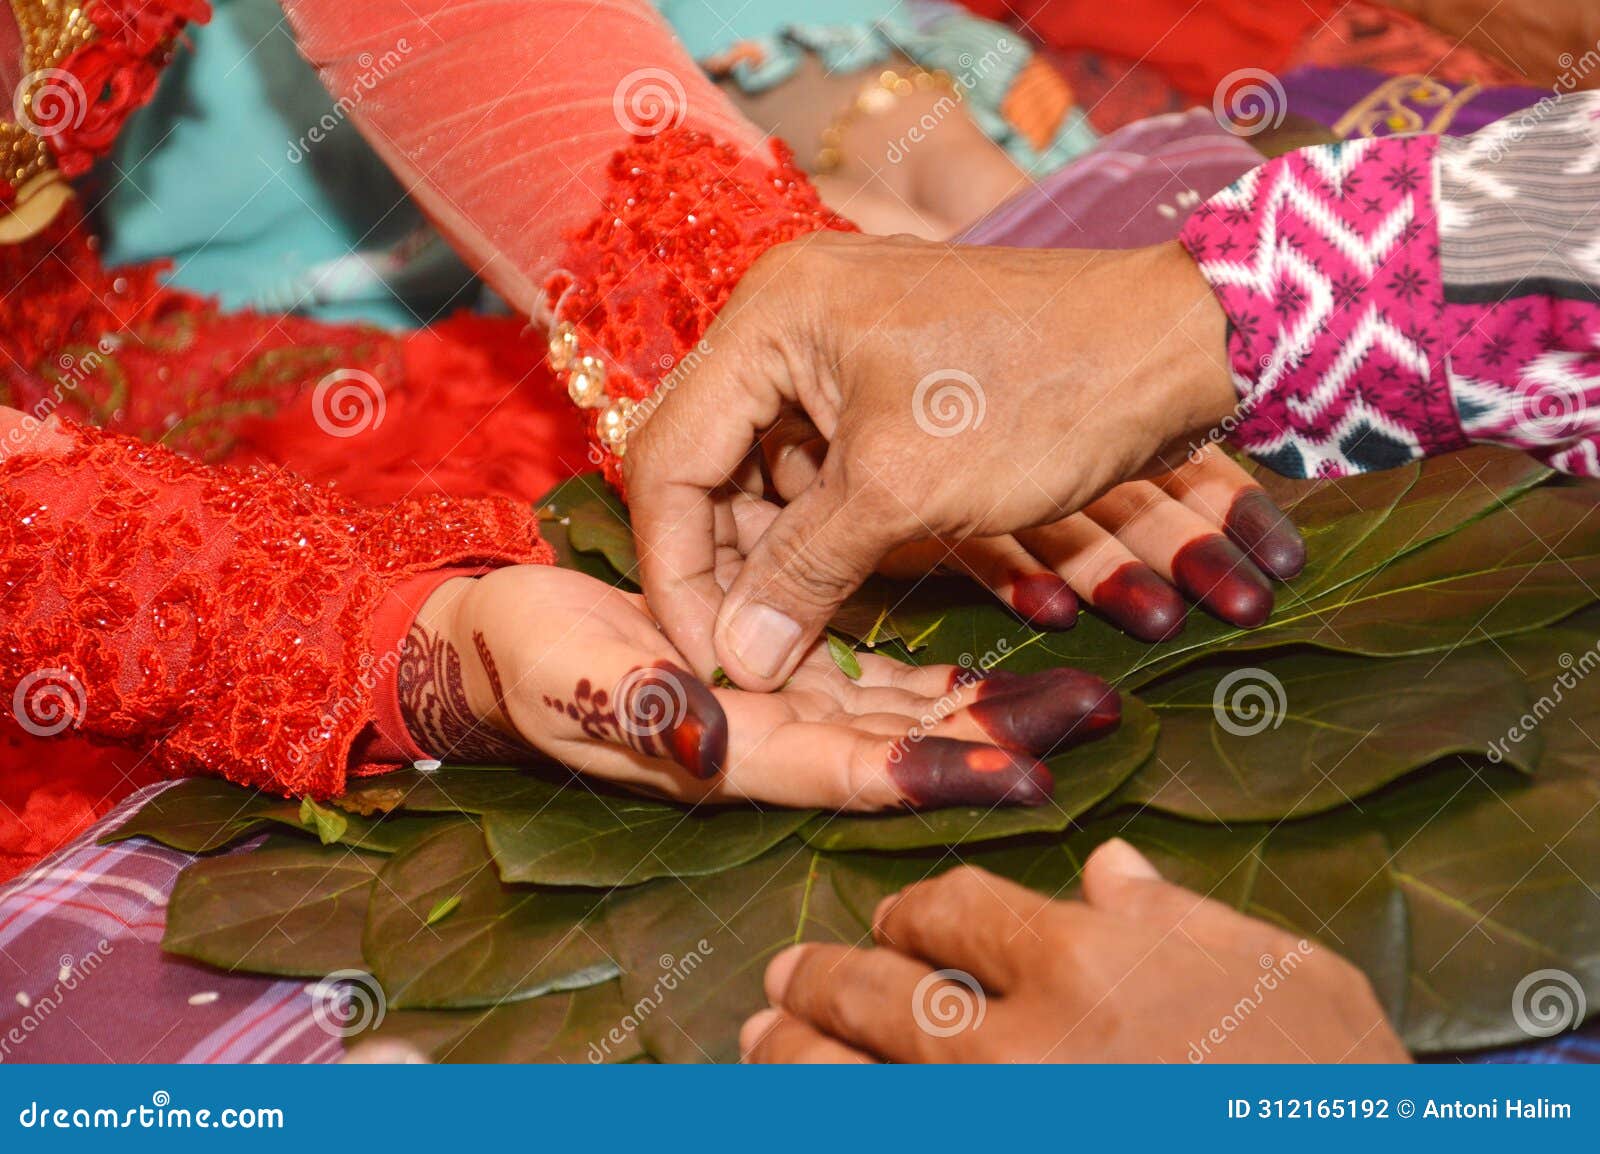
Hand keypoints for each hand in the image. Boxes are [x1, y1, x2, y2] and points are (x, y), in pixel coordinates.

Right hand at [398, 565, 1118, 810]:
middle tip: (1088, 722)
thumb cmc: (524, 651)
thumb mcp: (567, 673)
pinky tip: (997, 645)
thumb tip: (705, 742)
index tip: (1017, 771)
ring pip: (901, 707)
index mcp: (723, 745)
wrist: (504, 634)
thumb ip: (638, 707)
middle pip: (895, 744)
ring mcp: (781, 702)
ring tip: (1074, 687)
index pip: (841, 765)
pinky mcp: (781, 663)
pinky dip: (936, 665)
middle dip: (987, 739)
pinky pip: (876, 669)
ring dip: (983, 703)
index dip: (925, 770)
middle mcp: (769, 735)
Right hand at [625, 232, 1242, 688]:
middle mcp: (785, 320)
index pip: (669, 454)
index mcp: (771, 319)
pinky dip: (824, 531)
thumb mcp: (907, 494)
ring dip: (776, 556)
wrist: (1174, 346)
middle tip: (748, 652)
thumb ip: (802, 574)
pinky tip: (844, 590)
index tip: (701, 655)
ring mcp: (832, 347)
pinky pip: (819, 465)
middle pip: (708, 462)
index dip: (674, 567)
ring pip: (762, 472)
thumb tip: (733, 660)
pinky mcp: (878, 379)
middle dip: (724, 564)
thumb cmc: (1045, 397)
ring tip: (799, 633)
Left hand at [740, 841, 1409, 1062]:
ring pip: (851, 1084)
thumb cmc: (1333, 1083)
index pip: (957, 910)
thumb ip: (1174, 916)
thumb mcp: (1283, 972)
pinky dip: (835, 1114)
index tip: (897, 916)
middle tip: (785, 976)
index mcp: (1086, 963)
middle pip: (882, 996)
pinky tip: (801, 1106)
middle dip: (824, 981)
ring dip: (792, 1059)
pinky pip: (880, 1131)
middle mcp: (1018, 1047)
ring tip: (761, 1041)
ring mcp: (992, 1121)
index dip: (914, 909)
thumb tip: (1108, 869)